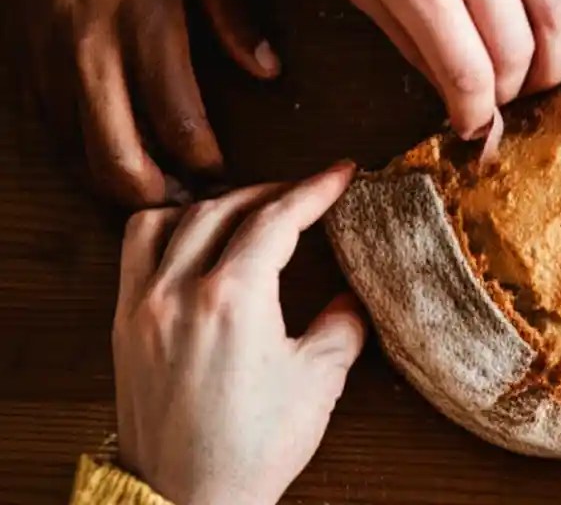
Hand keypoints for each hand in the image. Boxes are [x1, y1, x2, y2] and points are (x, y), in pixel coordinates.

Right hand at [30, 0, 277, 206]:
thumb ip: (239, 17)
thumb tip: (267, 73)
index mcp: (141, 23)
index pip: (178, 126)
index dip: (209, 165)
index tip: (233, 179)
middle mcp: (84, 45)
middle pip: (113, 160)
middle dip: (157, 194)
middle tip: (192, 201)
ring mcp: (44, 44)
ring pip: (68, 147)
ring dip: (111, 175)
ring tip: (155, 185)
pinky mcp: (20, 36)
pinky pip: (42, 115)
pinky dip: (74, 144)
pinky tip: (104, 145)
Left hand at [112, 162, 365, 504]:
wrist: (188, 500)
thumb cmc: (252, 449)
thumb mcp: (318, 383)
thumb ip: (341, 327)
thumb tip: (350, 300)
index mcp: (234, 299)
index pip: (277, 218)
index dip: (314, 189)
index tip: (340, 174)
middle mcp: (181, 291)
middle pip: (227, 206)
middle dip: (273, 191)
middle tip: (307, 193)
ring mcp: (145, 305)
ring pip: (175, 217)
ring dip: (218, 202)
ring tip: (250, 209)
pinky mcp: (125, 325)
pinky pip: (137, 248)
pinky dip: (168, 227)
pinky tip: (193, 238)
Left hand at [270, 0, 560, 138]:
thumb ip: (409, 42)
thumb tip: (453, 94)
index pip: (471, 74)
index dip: (475, 117)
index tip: (471, 130)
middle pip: (522, 54)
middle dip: (510, 95)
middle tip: (494, 104)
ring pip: (560, 15)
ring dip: (550, 60)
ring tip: (528, 75)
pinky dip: (551, 7)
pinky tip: (528, 18)